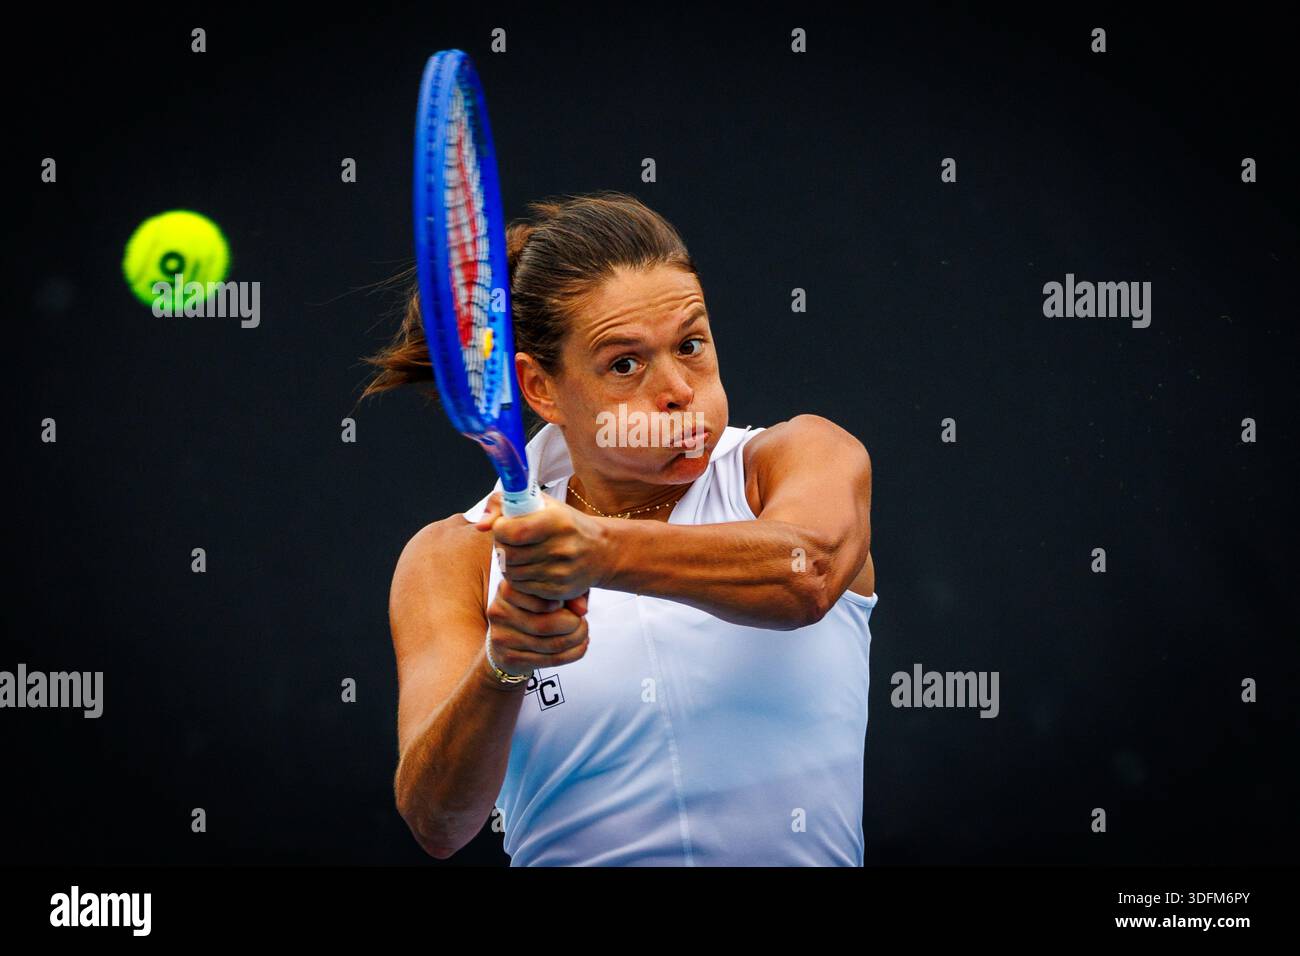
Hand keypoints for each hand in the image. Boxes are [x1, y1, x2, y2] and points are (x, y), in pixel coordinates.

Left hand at [474, 490, 608, 601]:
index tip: (505, 525)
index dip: (500, 529)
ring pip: (511, 573)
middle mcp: (562, 548)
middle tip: (511, 541)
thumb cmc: (565, 523)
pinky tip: (529, 567)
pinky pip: (522, 588)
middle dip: (502, 547)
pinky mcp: (558, 591)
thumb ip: (503, 504)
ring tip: (521, 553)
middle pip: (508, 555)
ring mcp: (560, 573)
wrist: (601, 551)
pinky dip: (519, 578)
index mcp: (557, 521)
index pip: (513, 531)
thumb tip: (482, 525)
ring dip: (509, 563)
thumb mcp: (541, 502)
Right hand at [485, 577, 589, 678]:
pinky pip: (551, 659)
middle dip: (574, 624)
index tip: (570, 604)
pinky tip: (580, 645)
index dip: (563, 600)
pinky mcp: (511, 659)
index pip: (540, 595)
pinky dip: (573, 653)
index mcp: (506, 588)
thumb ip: (568, 594)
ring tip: (583, 633)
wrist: (507, 641)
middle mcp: (499, 612)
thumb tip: (581, 609)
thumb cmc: (533, 610)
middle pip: (547, 623)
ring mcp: (502, 637)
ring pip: (552, 644)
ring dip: (577, 639)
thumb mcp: (548, 594)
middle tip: (582, 621)